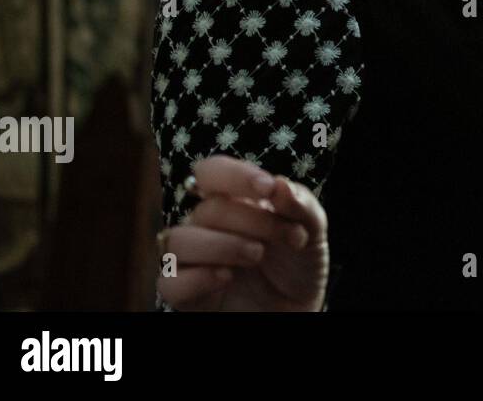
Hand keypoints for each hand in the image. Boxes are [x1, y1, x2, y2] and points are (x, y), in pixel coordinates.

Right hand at [156, 155, 329, 310]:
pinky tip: (227, 277)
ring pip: (179, 240)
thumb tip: (280, 184)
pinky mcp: (187, 294)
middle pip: (208, 208)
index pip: (212, 172)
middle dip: (254, 220)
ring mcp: (195, 260)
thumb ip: (301, 205)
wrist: (299, 310)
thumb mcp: (313, 231)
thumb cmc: (299, 264)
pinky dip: (198, 277)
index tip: (267, 188)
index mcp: (234, 201)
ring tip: (257, 255)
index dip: (234, 175)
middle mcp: (208, 226)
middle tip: (289, 237)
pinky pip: (169, 281)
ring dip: (223, 245)